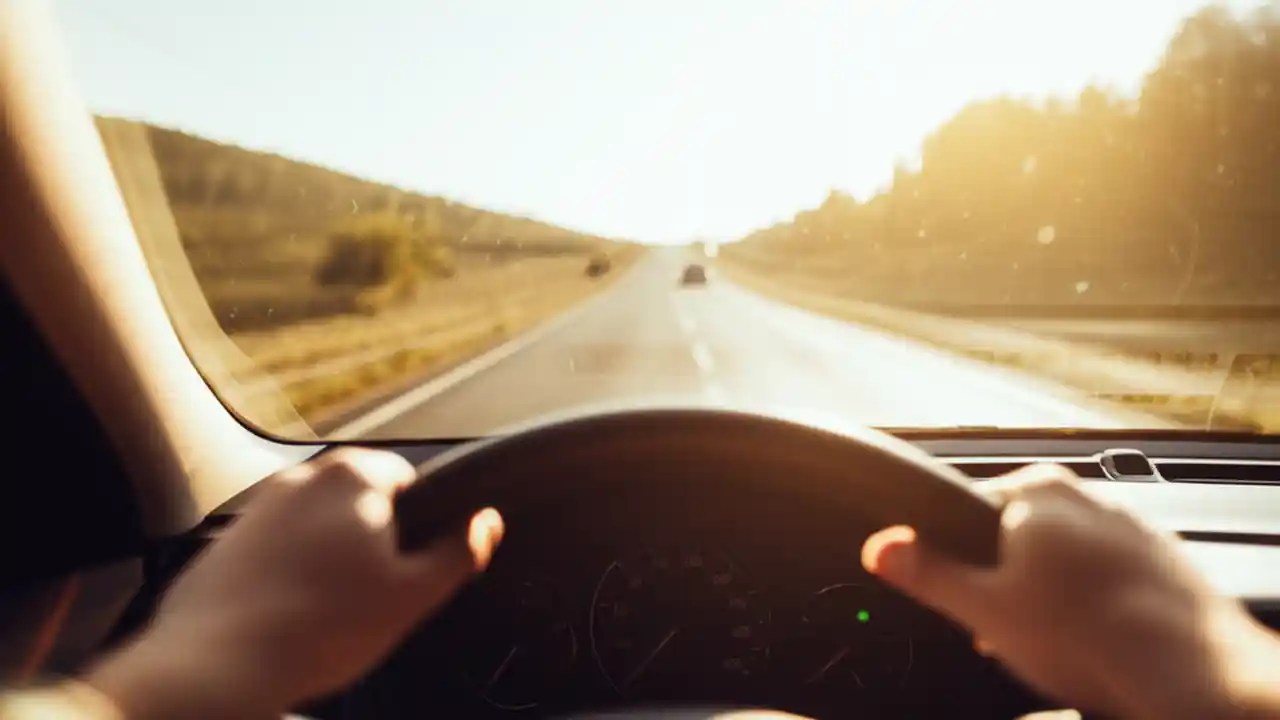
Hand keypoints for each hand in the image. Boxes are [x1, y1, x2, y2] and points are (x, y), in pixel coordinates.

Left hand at [87, 448, 503, 718]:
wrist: (218, 664)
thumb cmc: (319, 629)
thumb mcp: (411, 596)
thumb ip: (458, 553)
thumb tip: (488, 523)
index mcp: (355, 475)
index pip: (410, 481)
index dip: (419, 527)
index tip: (409, 567)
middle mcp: (303, 476)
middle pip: (362, 503)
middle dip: (371, 542)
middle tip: (370, 596)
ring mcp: (258, 505)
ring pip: (318, 528)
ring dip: (328, 558)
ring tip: (325, 613)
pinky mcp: (226, 540)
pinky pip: (277, 550)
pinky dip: (288, 575)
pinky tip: (289, 616)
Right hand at [861, 464, 1279, 719]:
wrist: (1189, 671)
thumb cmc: (1082, 634)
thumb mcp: (983, 608)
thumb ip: (927, 572)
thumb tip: (879, 546)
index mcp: (1035, 491)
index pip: (971, 511)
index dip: (963, 564)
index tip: (972, 601)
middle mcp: (1086, 495)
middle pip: (1021, 538)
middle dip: (1011, 583)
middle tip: (1014, 630)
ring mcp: (1132, 525)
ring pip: (1068, 560)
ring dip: (1055, 595)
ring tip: (1061, 643)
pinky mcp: (1165, 561)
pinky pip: (1111, 579)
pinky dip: (1099, 604)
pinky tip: (1098, 641)